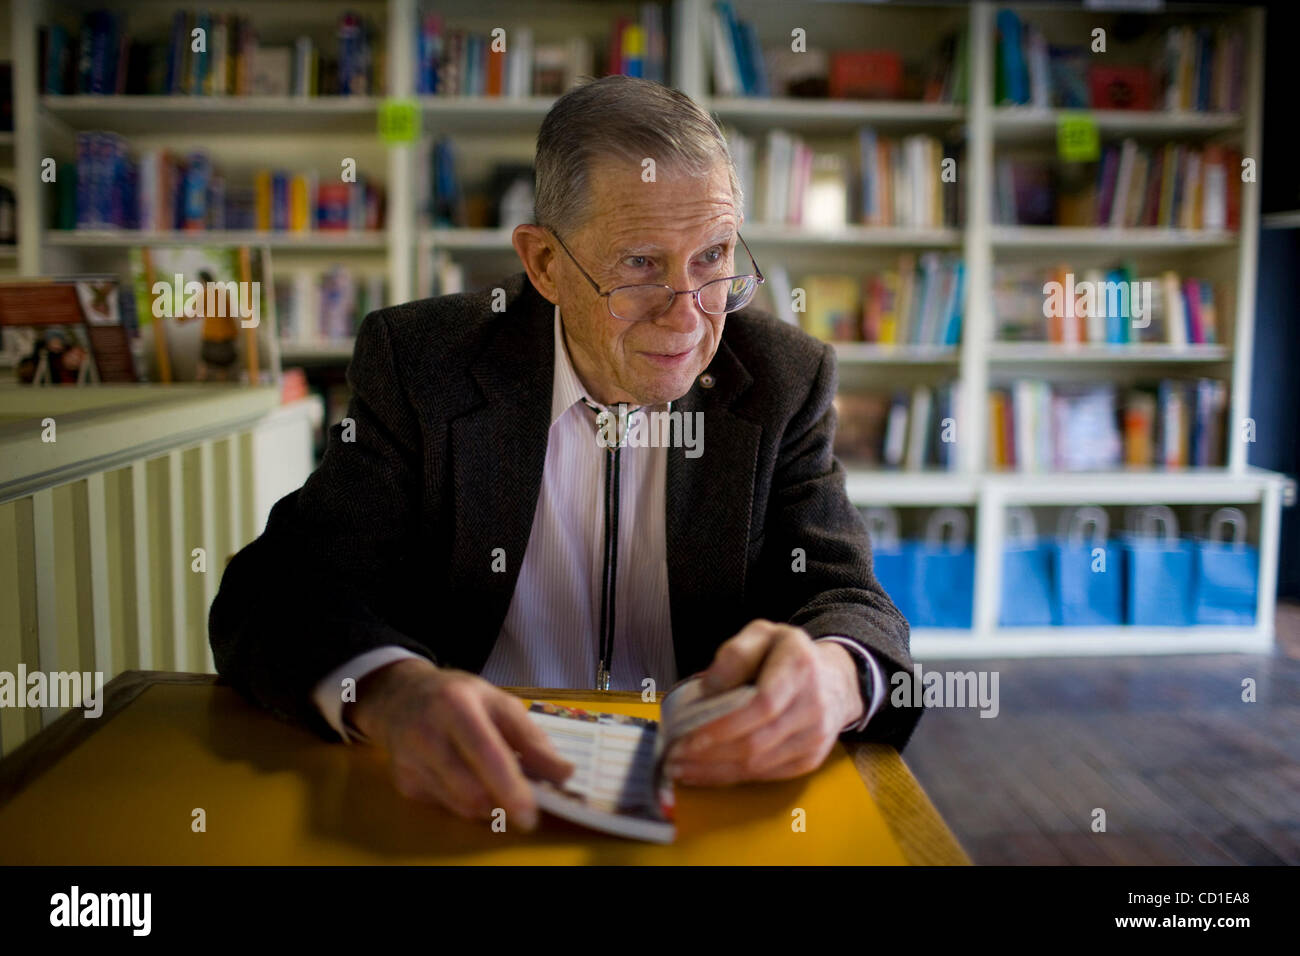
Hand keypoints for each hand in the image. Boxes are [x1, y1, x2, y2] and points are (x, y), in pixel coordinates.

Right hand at [347, 658, 574, 829]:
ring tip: (494, 782)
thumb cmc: (459, 697)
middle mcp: (426, 734)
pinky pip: (447, 807)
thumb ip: (532, 739)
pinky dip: (466, 801)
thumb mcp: (499, 703)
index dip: (510, 787)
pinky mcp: (404, 783)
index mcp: (455, 705)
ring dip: (488, 804)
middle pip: (470, 790)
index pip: (485, 754)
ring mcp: (410, 762)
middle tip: (523, 806)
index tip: (531, 813)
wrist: (401, 697)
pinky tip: (465, 778)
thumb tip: (564, 774)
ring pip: (461, 806)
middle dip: (502, 803)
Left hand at [664, 620, 863, 785]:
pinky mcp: (809, 758)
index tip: (690, 738)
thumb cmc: (788, 656)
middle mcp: (813, 705)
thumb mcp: (762, 634)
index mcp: (799, 666)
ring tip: (682, 768)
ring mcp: (814, 736)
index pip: (762, 704)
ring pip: (759, 765)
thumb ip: (735, 653)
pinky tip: (707, 773)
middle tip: (674, 757)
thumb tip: (710, 688)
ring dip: (715, 772)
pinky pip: (766, 775)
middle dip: (710, 755)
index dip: (725, 726)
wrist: (834, 680)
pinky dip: (733, 777)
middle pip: (757, 742)